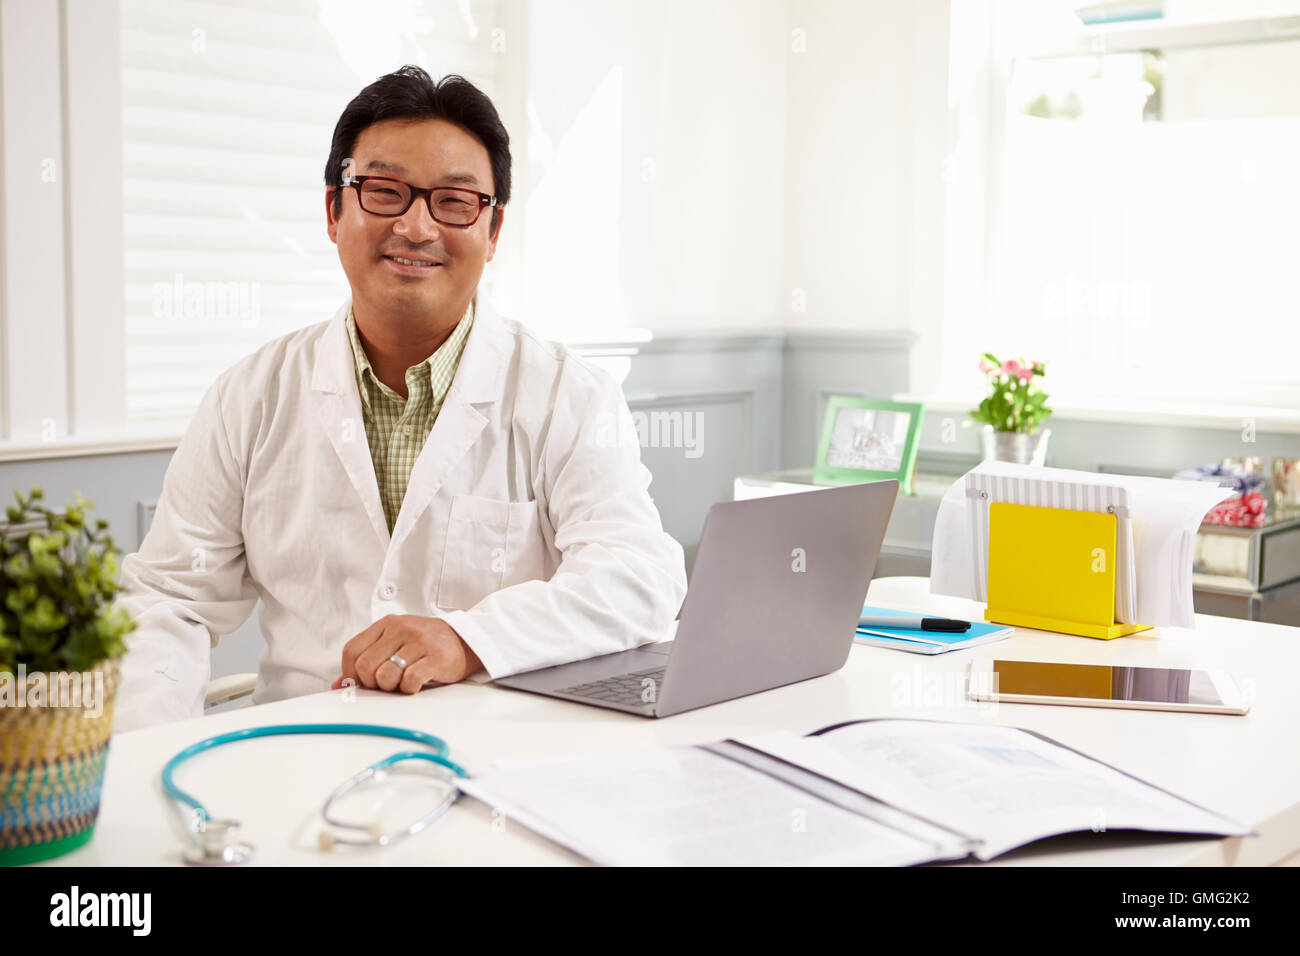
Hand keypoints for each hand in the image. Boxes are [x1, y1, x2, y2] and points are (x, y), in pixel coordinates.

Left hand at [330, 615, 482, 693]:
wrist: (465, 640)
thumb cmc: (426, 645)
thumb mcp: (394, 643)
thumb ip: (367, 659)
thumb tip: (339, 685)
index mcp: (387, 624)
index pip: (352, 651)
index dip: (351, 673)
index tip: (363, 683)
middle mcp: (401, 629)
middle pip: (365, 666)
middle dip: (372, 683)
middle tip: (387, 684)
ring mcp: (420, 642)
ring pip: (385, 675)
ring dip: (391, 687)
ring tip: (403, 683)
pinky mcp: (436, 658)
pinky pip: (410, 681)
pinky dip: (409, 690)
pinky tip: (416, 685)